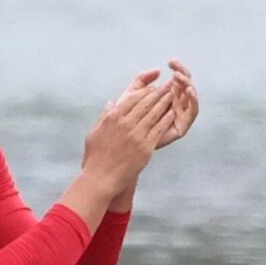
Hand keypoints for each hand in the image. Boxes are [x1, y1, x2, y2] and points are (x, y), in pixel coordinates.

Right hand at [80, 73, 185, 194]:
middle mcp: (125, 124)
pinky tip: (172, 113)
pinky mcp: (146, 147)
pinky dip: (166, 119)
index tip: (152, 87)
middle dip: (158, 93)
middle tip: (167, 86)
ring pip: (154, 114)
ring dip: (165, 103)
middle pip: (146, 103)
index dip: (144, 91)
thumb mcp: (94, 133)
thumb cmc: (95, 157)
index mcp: (112, 118)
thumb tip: (112, 103)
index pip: (132, 98)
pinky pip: (159, 129)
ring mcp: (137, 135)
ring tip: (172, 96)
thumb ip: (104, 116)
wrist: (102, 178)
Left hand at [109, 62, 198, 150]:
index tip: (171, 60)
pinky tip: (188, 91)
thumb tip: (157, 70)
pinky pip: (192, 113)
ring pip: (191, 97)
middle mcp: (175, 104)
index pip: (177, 78)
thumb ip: (141, 81)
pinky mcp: (181, 127)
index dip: (177, 68)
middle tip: (176, 68)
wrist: (121, 143)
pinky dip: (193, 101)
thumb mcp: (130, 95)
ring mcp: (179, 116)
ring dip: (188, 85)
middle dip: (183, 74)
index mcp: (166, 96)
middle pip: (186, 86)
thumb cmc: (124, 118)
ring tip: (179, 78)